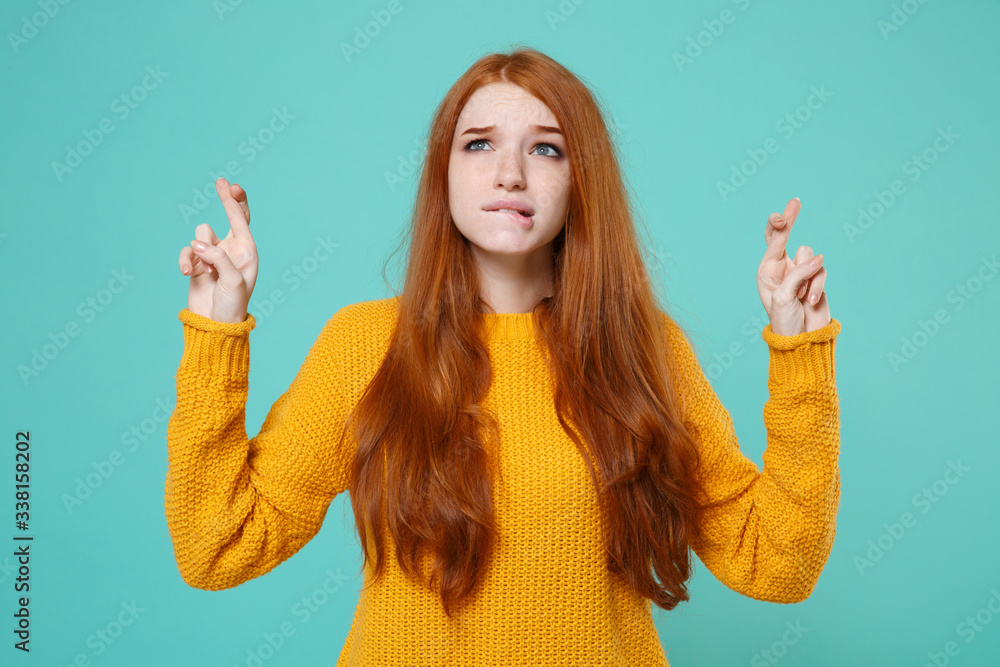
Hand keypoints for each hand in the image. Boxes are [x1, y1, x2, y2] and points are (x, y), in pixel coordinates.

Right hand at [177, 177, 258, 323]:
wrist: (215, 324)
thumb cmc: (232, 304)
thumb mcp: (233, 281)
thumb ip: (218, 258)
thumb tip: (197, 244)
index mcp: (246, 251)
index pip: (242, 220)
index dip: (236, 201)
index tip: (231, 184)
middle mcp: (231, 249)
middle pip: (226, 217)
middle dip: (225, 200)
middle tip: (221, 182)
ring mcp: (213, 255)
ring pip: (201, 234)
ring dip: (200, 250)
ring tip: (206, 272)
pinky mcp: (196, 263)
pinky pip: (187, 250)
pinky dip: (185, 259)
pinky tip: (186, 273)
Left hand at [756, 197, 830, 336]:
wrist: (801, 339)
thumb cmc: (784, 320)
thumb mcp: (784, 296)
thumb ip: (798, 274)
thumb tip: (818, 258)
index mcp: (767, 269)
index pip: (772, 241)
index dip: (778, 225)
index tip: (783, 216)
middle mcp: (782, 267)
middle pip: (788, 237)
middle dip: (791, 220)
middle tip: (795, 201)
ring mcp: (800, 272)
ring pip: (809, 256)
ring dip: (806, 276)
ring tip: (800, 296)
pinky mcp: (816, 279)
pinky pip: (821, 271)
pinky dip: (817, 286)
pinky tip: (810, 301)